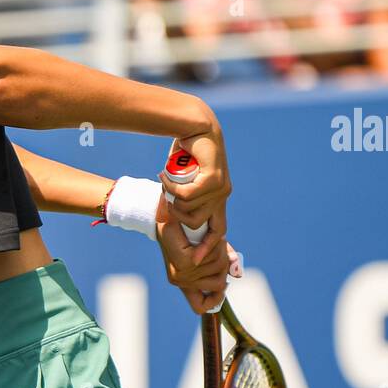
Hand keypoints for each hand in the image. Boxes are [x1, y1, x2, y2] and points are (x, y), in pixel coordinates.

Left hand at [156, 211, 239, 314]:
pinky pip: (212, 259)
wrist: (170, 218)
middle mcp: (181, 282)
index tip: (221, 288)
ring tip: (210, 241)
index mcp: (186, 284)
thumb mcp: (212, 251)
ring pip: (218, 270)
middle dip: (224, 265)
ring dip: (220, 252)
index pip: (200, 307)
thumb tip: (238, 274)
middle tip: (216, 249)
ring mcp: (181, 274)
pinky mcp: (183, 262)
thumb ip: (227, 263)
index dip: (214, 301)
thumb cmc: (190, 235)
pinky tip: (208, 239)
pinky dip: (215, 247)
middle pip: (220, 285)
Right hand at [158, 125, 230, 242]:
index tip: (196, 261)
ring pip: (189, 211)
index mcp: (217, 200)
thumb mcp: (184, 182)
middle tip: (165, 195)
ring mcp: (220, 189)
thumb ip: (183, 198)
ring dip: (171, 197)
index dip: (208, 248)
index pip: (218, 232)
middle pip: (196, 225)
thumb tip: (173, 216)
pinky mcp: (214, 179)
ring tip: (167, 179)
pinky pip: (186, 196)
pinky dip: (171, 187)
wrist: (195, 126)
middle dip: (175, 214)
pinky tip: (166, 174)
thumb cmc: (186, 154)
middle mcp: (221, 197)